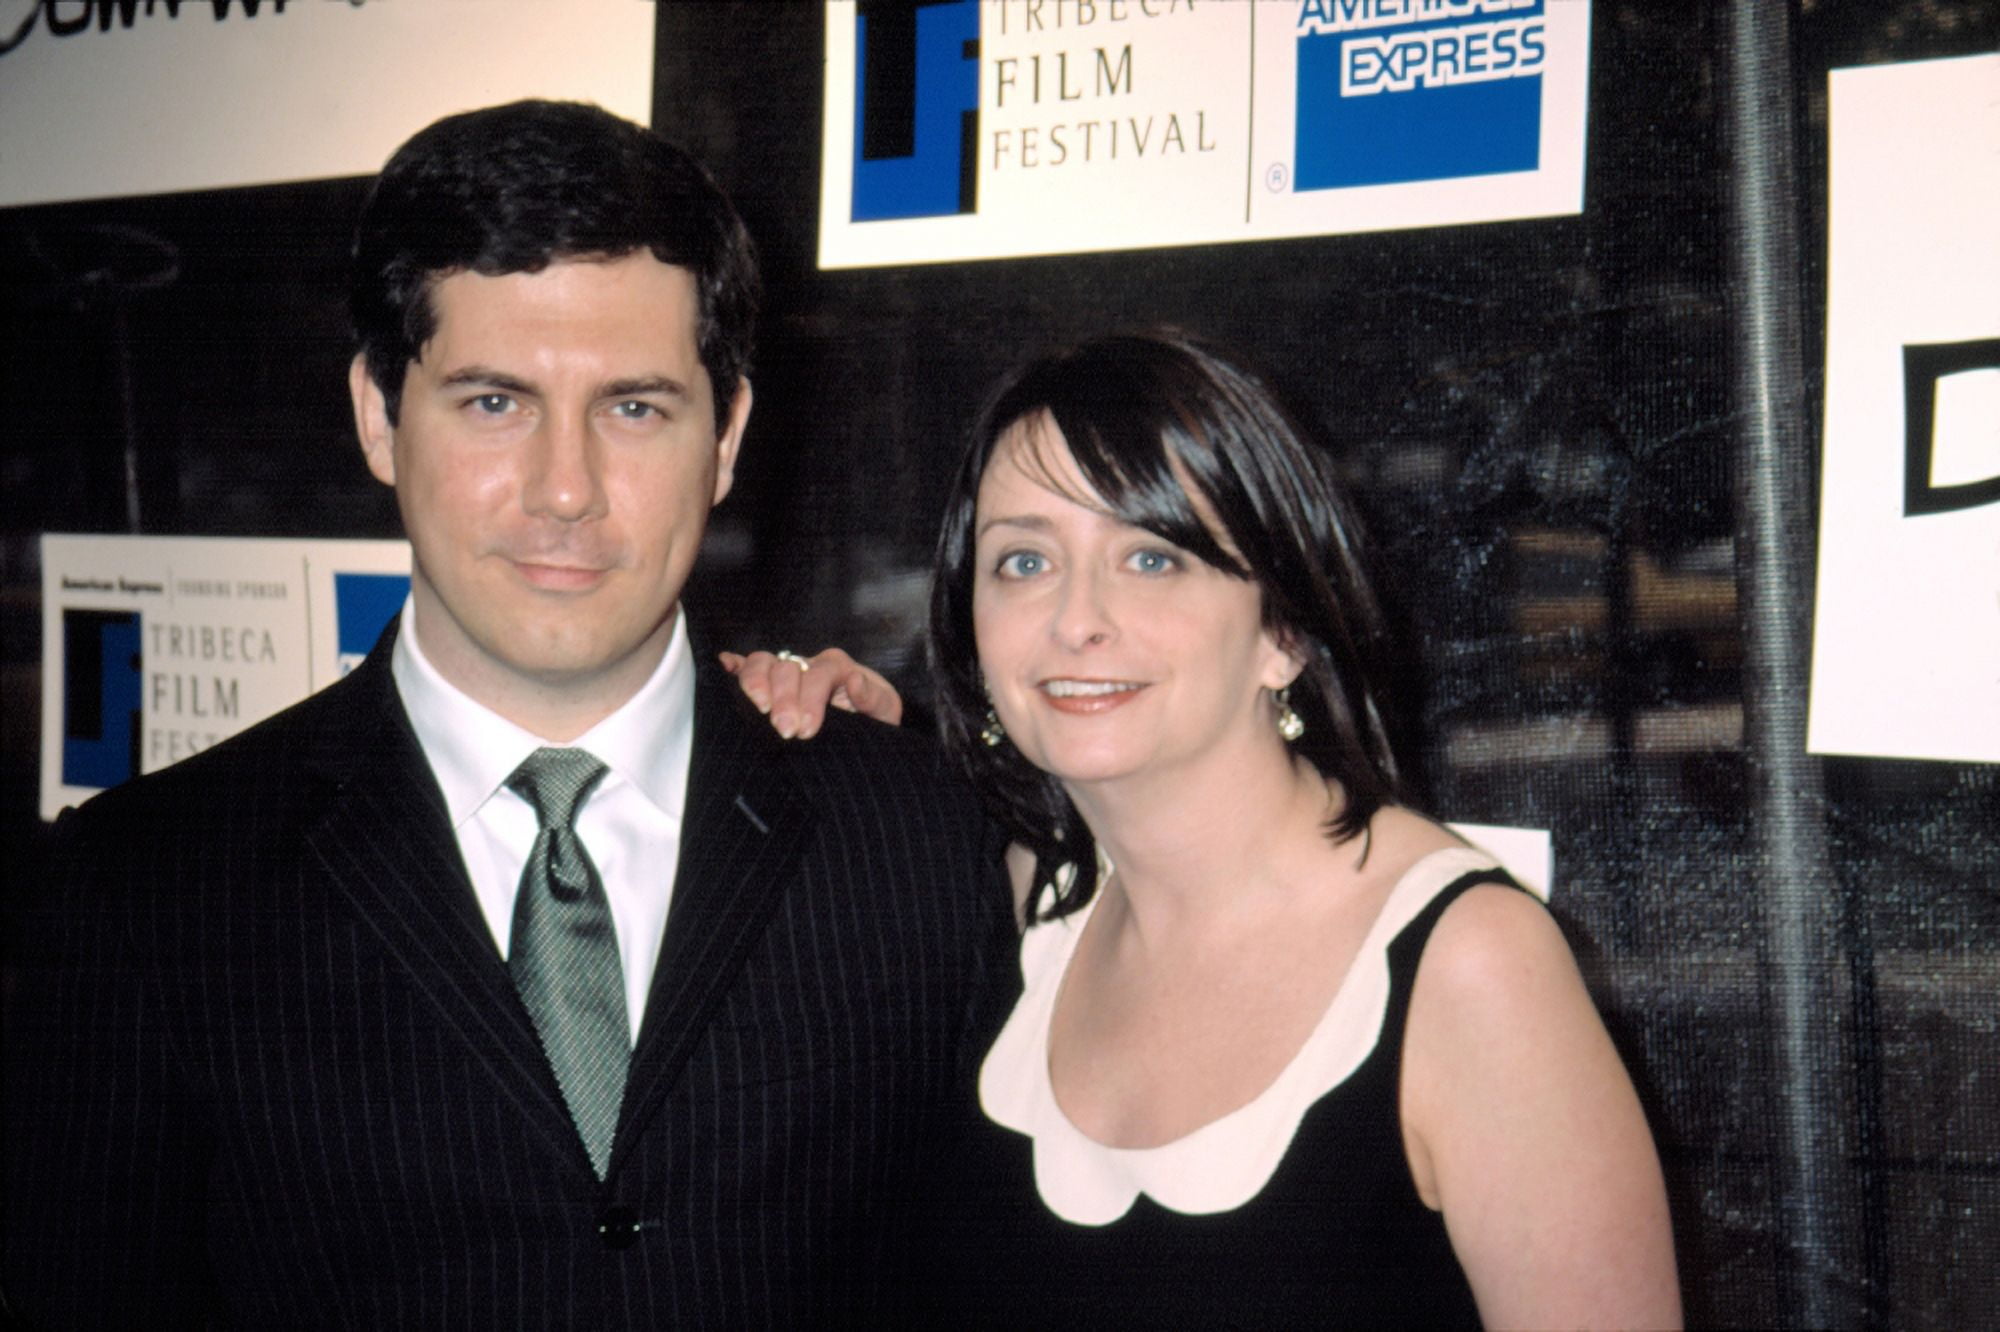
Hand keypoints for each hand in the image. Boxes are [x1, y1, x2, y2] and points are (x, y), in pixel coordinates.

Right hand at [719, 648, 904, 737]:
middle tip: (784, 730)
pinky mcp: (769, 682)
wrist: (867, 726)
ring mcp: (787, 671)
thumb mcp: (885, 710)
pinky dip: (732, 666)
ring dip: (755, 683)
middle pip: (787, 668)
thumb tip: (854, 681)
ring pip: (763, 662)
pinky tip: (723, 668)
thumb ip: (873, 697)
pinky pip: (746, 667)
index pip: (820, 674)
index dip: (810, 700)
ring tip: (758, 708)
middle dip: (783, 698)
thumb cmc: (874, 719)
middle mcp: (809, 664)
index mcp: (838, 668)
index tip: (806, 730)